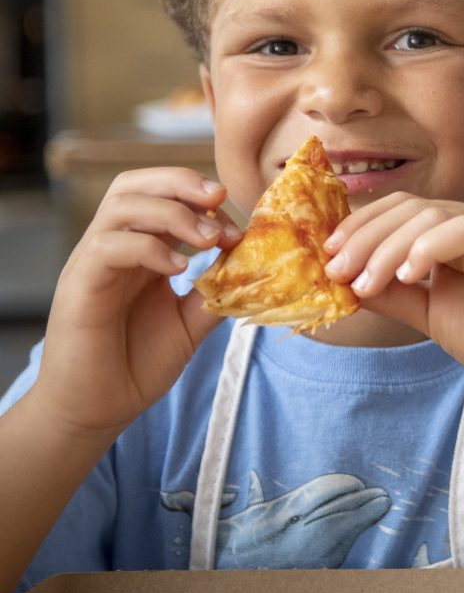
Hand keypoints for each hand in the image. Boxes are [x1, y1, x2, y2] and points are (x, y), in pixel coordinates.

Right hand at [36, 169, 234, 435]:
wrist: (97, 409)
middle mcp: (113, 247)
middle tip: (220, 200)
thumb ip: (217, 291)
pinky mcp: (79, 286)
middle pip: (134, 185)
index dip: (201, 197)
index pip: (161, 194)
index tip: (239, 222)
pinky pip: (107, 247)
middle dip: (181, 183)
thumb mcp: (191, 322)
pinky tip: (178, 268)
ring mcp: (92, 263)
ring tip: (209, 240)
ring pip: (121, 206)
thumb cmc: (138, 363)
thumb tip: (256, 266)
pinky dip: (148, 248)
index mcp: (139, 249)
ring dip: (172, 213)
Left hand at [323, 195, 463, 390]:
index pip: (402, 208)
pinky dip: (425, 250)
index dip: (361, 226)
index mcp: (460, 228)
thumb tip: (341, 281)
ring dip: (386, 248)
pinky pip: (460, 231)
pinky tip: (406, 278)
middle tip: (336, 270)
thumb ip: (390, 292)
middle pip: (409, 207)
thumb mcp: (427, 311)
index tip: (330, 257)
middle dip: (364, 236)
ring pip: (429, 216)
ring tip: (365, 284)